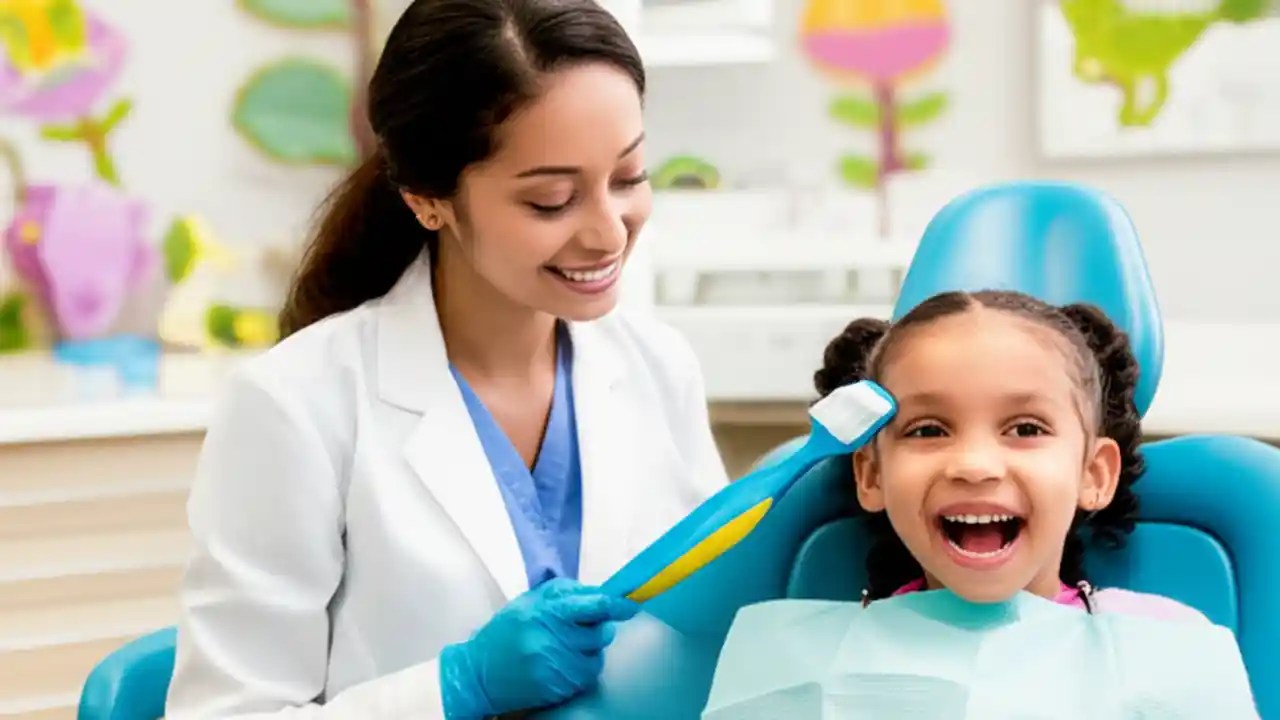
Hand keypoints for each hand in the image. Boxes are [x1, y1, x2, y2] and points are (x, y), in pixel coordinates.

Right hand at [440, 578, 639, 718]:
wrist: (477, 674)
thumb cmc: (505, 632)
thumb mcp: (529, 602)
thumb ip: (564, 594)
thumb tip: (600, 593)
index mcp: (543, 611)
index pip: (593, 605)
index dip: (616, 605)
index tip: (628, 606)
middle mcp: (550, 639)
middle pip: (600, 633)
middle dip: (599, 629)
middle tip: (582, 629)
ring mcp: (553, 666)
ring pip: (597, 657)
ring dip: (590, 651)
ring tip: (568, 648)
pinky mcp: (555, 687)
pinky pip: (586, 677)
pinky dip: (582, 669)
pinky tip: (563, 664)